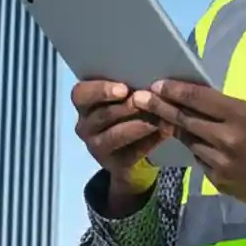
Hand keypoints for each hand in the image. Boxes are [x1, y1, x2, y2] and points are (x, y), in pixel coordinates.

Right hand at [71, 80, 169, 213]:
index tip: (124, 89)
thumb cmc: (125, 113)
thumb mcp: (122, 99)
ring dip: (138, 125)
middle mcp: (85, 126)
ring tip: (159, 118)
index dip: (100, 90)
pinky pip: (132, 153)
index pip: (81, 94)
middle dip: (125, 108)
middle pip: (100, 115)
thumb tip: (153, 81)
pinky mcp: (114, 164)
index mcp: (84, 105)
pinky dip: (150, 142)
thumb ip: (130, 89)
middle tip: (145, 101)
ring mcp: (97, 147)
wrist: (127, 152)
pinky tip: (165, 132)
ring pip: (114, 135)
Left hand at [132, 80, 245, 229]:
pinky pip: (201, 161)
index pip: (198, 98)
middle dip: (160, 107)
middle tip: (140, 98)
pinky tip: (204, 147)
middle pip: (184, 120)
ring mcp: (221, 164)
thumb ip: (229, 112)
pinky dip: (200, 152)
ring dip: (179, 130)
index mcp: (241, 115)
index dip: (174, 90)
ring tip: (164, 118)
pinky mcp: (219, 182)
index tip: (157, 84)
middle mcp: (227, 139)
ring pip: (190, 142)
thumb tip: (199, 104)